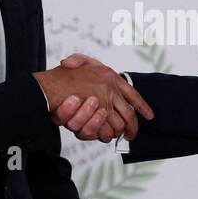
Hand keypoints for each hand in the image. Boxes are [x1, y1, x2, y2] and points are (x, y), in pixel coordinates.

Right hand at [34, 54, 152, 142]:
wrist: (48, 87)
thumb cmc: (61, 76)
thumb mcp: (77, 62)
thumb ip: (82, 60)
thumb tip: (86, 66)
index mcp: (111, 77)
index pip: (133, 94)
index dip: (142, 106)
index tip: (150, 116)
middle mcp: (111, 89)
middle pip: (129, 114)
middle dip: (132, 128)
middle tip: (132, 136)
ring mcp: (105, 102)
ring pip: (118, 125)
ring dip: (118, 133)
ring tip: (117, 138)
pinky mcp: (96, 115)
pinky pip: (106, 130)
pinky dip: (105, 135)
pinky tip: (103, 137)